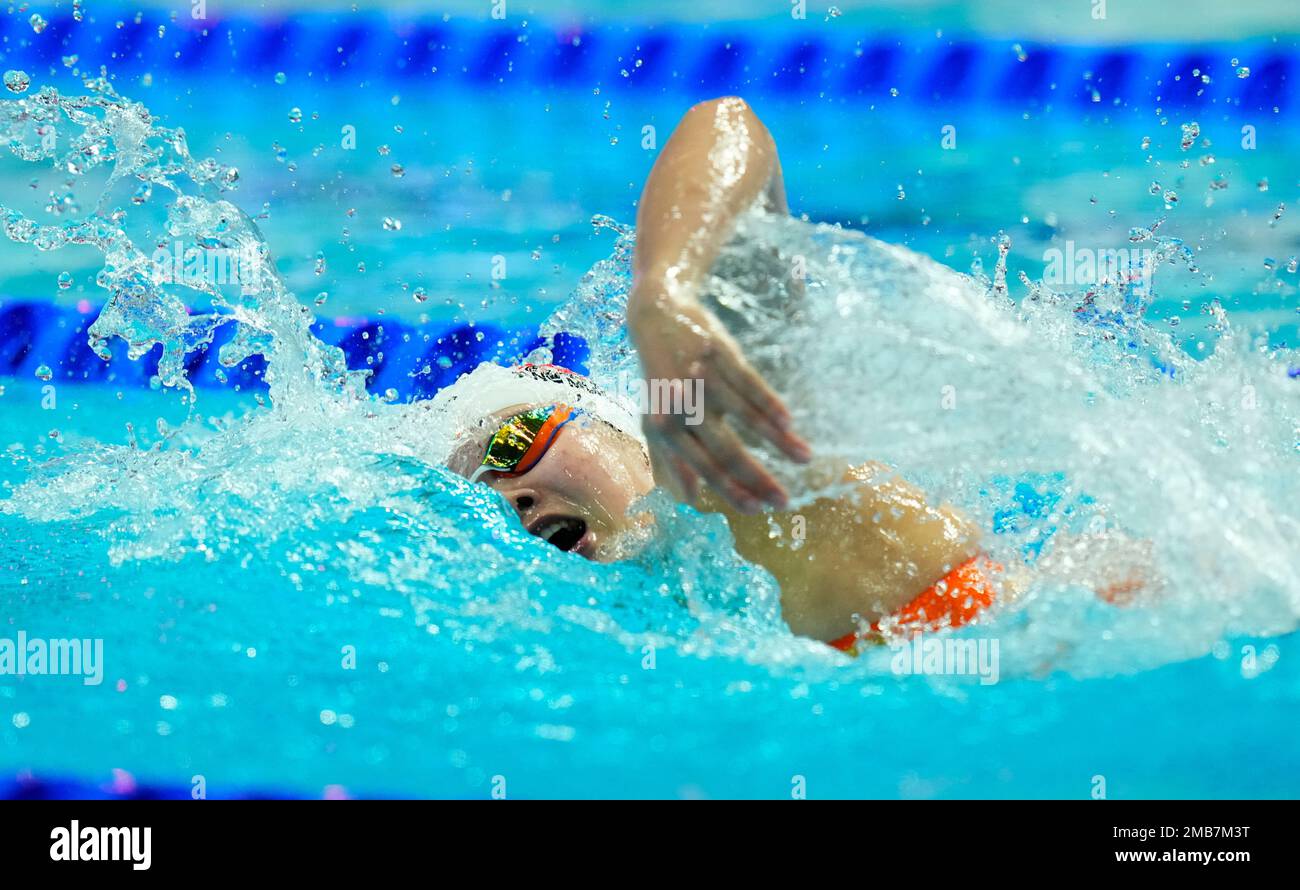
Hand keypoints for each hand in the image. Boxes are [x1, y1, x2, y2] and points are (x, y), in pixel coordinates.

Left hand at [627, 284, 811, 512]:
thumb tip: (687, 502)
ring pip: (747, 417)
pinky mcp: (721, 353)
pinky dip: (772, 406)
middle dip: (758, 479)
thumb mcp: (654, 419)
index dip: (731, 491)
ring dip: (779, 442)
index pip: (703, 467)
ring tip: (805, 460)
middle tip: (785, 500)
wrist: (656, 316)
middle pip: (726, 449)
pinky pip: (751, 385)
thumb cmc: (660, 380)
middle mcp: (682, 404)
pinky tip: (790, 425)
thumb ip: (668, 461)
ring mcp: (703, 377)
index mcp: (664, 427)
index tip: (758, 510)